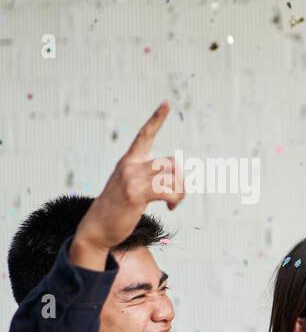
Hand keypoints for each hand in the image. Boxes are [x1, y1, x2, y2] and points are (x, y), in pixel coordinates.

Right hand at [72, 103, 182, 264]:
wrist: (96, 229)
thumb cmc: (117, 210)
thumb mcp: (131, 189)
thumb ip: (148, 179)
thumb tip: (175, 179)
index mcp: (128, 161)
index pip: (144, 134)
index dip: (157, 118)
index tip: (167, 102)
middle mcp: (130, 165)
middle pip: (172, 163)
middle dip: (182, 181)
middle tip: (178, 197)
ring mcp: (132, 178)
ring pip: (173, 177)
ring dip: (181, 193)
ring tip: (174, 204)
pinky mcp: (136, 194)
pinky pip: (169, 191)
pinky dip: (175, 200)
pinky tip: (170, 208)